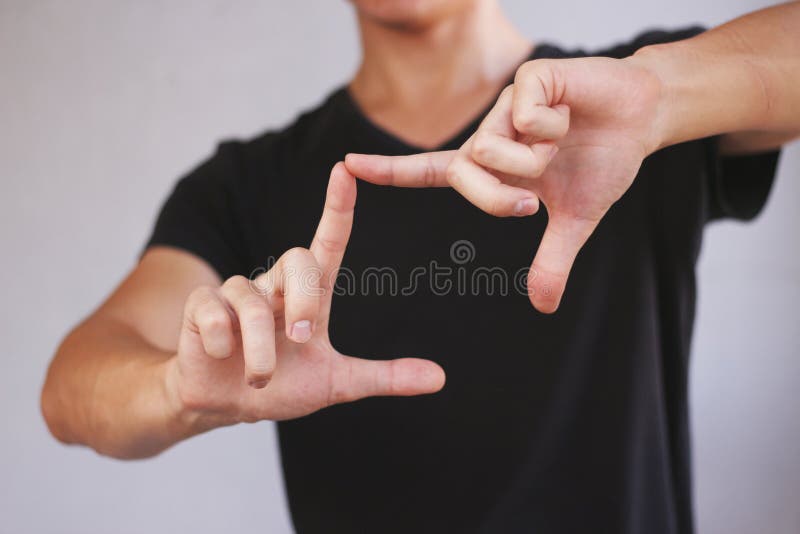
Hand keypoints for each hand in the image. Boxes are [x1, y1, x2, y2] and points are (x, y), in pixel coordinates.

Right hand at [165, 163, 444, 425]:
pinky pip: (213, 313)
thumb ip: (384, 377)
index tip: (346, 171)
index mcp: (309, 294)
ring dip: (261, 349)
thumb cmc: (281, 384)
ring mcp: (236, 292)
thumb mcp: (336, 384)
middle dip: (303, 301)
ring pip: (253, 303)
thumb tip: (440, 378)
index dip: (337, 207)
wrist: (225, 404)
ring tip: (259, 378)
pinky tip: (221, 355)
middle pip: (297, 260)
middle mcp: (275, 284)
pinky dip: (222, 342)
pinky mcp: (201, 305)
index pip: (327, 242)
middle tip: (302, 339)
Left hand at [345, 56, 663, 312]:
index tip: (345, 166)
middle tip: (533, 202)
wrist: (642, 119)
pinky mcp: (529, 79)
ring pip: (493, 148)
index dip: (388, 170)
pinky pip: (526, 116)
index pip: (429, 170)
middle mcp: (489, 134)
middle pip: (465, 173)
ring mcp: (506, 106)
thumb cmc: (603, 162)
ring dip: (535, 159)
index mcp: (491, 164)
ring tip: (562, 141)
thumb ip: (552, 258)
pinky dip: (554, 126)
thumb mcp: (575, 219)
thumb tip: (543, 306)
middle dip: (498, 199)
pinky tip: (570, 113)